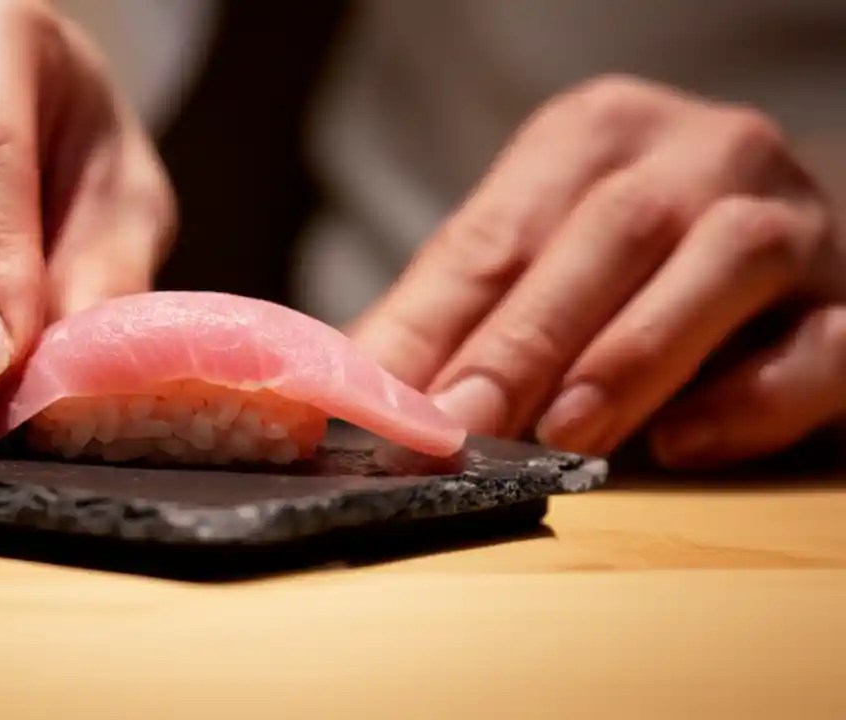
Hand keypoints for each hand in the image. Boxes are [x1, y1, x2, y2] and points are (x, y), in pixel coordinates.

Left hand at [351, 75, 845, 467]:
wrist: (773, 248)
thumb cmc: (623, 266)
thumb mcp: (529, 267)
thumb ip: (446, 321)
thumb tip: (345, 395)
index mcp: (591, 137)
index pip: (494, 237)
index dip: (430, 326)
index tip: (376, 404)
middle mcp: (697, 153)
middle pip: (604, 237)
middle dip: (520, 342)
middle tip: (455, 428)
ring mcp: (790, 215)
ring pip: (718, 265)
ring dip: (632, 357)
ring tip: (563, 433)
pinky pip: (820, 345)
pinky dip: (754, 398)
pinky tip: (685, 441)